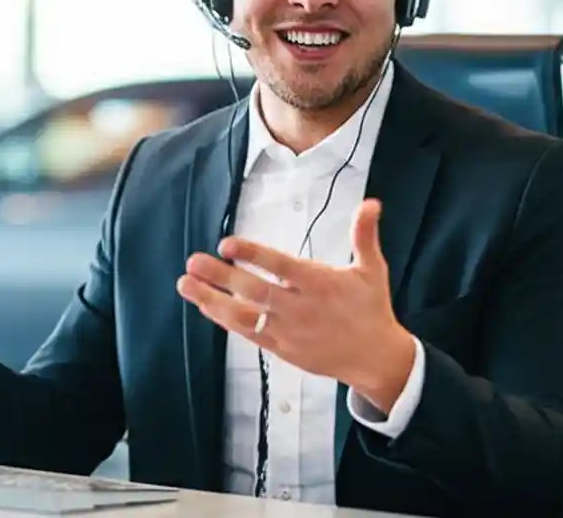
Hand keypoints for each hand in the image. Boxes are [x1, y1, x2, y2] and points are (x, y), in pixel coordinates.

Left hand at [177, 198, 414, 412]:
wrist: (376, 358)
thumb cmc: (371, 308)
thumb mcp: (372, 269)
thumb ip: (365, 235)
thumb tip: (372, 203)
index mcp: (320, 284)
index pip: (280, 266)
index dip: (253, 255)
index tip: (226, 244)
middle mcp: (300, 308)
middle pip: (254, 291)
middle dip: (221, 276)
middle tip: (193, 261)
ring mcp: (288, 331)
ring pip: (244, 315)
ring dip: (212, 300)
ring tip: (186, 284)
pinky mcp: (282, 349)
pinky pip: (248, 334)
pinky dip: (225, 320)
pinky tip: (205, 305)